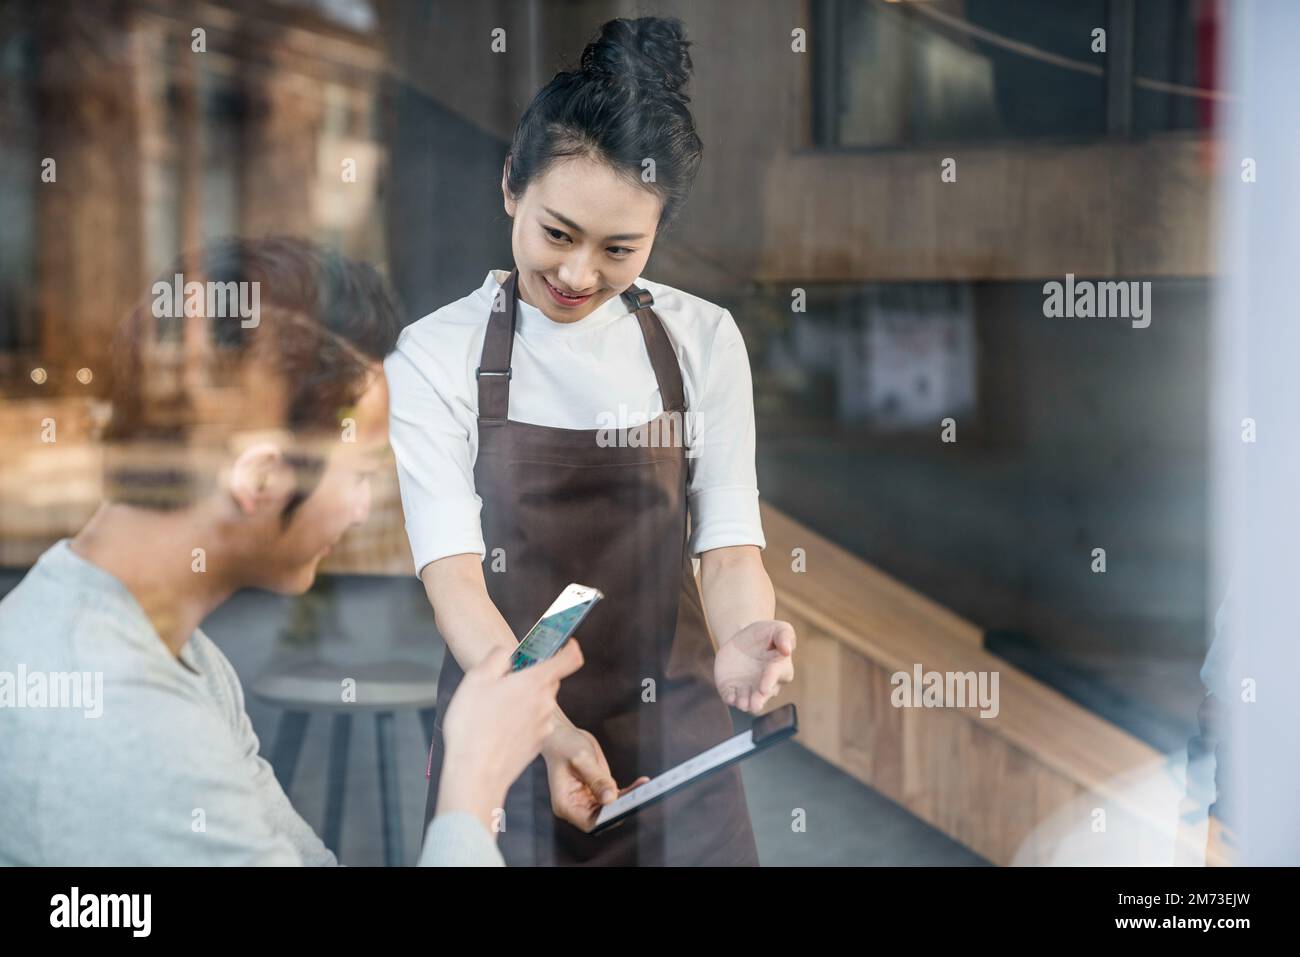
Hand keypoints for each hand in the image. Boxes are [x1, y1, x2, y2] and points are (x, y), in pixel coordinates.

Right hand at [436, 641, 583, 830]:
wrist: (476, 774)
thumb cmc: (473, 727)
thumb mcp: (476, 678)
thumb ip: (497, 657)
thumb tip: (507, 653)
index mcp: (535, 683)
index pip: (570, 659)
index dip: (570, 647)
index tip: (565, 644)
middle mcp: (546, 704)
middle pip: (548, 681)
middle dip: (530, 678)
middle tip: (504, 683)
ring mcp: (543, 726)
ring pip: (538, 704)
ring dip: (522, 702)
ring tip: (493, 711)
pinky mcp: (536, 745)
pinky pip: (532, 724)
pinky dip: (519, 722)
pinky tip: (497, 729)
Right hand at [542, 724, 649, 831]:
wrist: (562, 736)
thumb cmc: (565, 746)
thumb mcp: (581, 760)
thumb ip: (596, 780)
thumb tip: (610, 799)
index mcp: (566, 804)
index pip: (589, 823)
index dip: (608, 819)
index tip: (624, 807)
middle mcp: (577, 806)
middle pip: (603, 817)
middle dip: (622, 808)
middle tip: (641, 795)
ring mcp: (588, 800)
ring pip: (613, 808)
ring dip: (629, 799)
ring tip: (645, 787)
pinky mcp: (598, 792)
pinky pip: (616, 797)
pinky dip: (629, 792)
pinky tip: (641, 783)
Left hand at [715, 619, 795, 712]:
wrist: (742, 639)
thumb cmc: (765, 634)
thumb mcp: (777, 628)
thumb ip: (784, 636)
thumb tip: (787, 650)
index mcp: (780, 669)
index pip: (775, 675)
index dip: (769, 681)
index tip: (764, 688)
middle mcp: (766, 684)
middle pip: (763, 696)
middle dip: (758, 701)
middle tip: (754, 705)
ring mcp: (749, 689)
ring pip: (748, 701)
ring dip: (744, 703)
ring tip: (741, 704)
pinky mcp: (733, 689)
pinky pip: (731, 697)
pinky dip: (730, 698)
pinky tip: (729, 698)